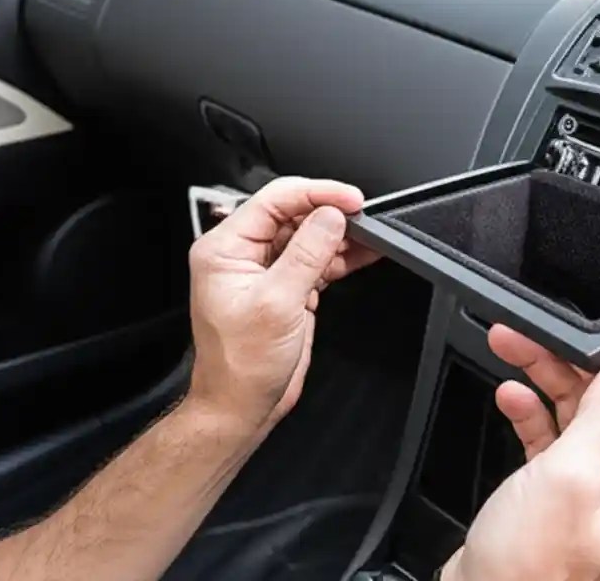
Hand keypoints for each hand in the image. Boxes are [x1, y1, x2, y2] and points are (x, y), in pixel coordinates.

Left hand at [186, 177, 378, 435]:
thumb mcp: (276, 304)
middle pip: (294, 214)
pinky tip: (366, 253)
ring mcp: (266, 271)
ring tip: (374, 235)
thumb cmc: (240, 366)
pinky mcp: (286, 288)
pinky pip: (317, 261)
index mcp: (225, 249)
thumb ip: (306, 255)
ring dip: (342, 236)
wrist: (241, 406)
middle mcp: (243, 255)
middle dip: (331, 214)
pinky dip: (342, 257)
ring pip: (309, 237)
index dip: (316, 193)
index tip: (350, 199)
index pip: (274, 201)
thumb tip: (330, 217)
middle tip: (365, 218)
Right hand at [446, 326, 599, 580]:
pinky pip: (547, 443)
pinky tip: (511, 396)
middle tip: (541, 340)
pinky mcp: (547, 500)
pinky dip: (529, 414)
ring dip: (546, 385)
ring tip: (516, 351)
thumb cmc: (526, 573)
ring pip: (575, 422)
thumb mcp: (571, 479)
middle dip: (575, 370)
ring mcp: (583, 499)